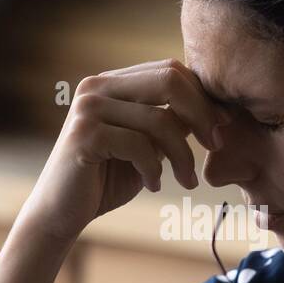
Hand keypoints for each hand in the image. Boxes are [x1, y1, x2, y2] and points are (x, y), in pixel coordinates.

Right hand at [20, 59, 229, 242]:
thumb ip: (171, 122)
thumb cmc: (108, 178)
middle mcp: (97, 86)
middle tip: (216, 145)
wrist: (62, 212)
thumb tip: (217, 108)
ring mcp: (88, 107)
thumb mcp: (147, 145)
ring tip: (185, 180)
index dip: (203, 97)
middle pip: (169, 80)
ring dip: (183, 155)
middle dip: (201, 114)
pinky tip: (153, 184)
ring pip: (160, 119)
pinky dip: (155, 169)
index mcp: (113, 82)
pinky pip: (140, 146)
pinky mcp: (84, 135)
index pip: (170, 70)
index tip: (221, 128)